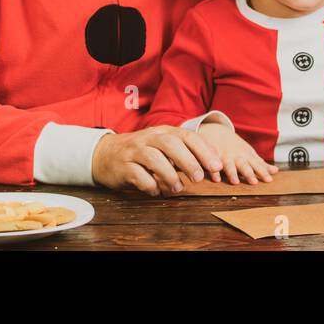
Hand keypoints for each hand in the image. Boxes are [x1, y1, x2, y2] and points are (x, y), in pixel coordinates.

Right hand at [91, 126, 222, 196]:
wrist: (106, 154)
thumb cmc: (143, 152)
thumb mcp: (164, 147)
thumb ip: (187, 153)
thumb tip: (216, 164)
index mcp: (164, 132)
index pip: (187, 136)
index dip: (204, 150)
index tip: (217, 167)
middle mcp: (149, 138)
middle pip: (171, 144)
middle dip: (189, 161)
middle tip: (200, 178)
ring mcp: (134, 151)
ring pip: (154, 158)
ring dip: (169, 174)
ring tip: (178, 188)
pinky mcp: (123, 166)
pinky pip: (137, 174)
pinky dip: (149, 184)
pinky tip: (156, 192)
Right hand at [198, 122, 278, 185]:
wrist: (216, 131)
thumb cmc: (236, 146)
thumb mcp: (249, 153)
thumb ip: (261, 163)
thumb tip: (275, 171)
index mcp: (246, 155)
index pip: (256, 165)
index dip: (262, 172)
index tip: (269, 180)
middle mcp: (236, 155)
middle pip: (243, 165)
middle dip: (248, 172)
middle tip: (254, 182)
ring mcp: (224, 156)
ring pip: (228, 165)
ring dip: (232, 173)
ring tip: (235, 182)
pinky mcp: (212, 156)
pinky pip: (212, 164)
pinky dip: (213, 171)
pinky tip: (216, 179)